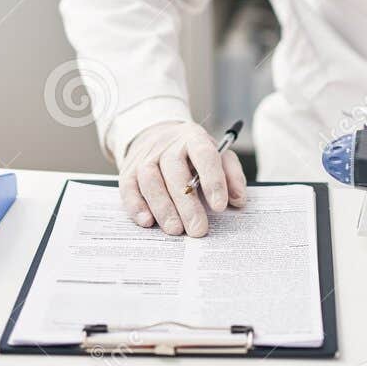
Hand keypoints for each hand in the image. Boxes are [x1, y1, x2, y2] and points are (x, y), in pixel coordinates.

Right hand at [118, 121, 248, 236]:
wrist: (156, 136)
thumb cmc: (192, 153)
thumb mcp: (217, 154)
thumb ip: (231, 175)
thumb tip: (238, 199)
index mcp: (193, 138)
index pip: (204, 155)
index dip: (213, 181)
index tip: (220, 206)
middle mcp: (167, 145)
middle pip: (175, 172)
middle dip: (187, 204)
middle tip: (198, 230)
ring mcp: (145, 157)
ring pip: (150, 180)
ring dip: (163, 208)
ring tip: (175, 230)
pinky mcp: (128, 171)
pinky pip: (128, 188)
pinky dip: (136, 206)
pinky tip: (148, 222)